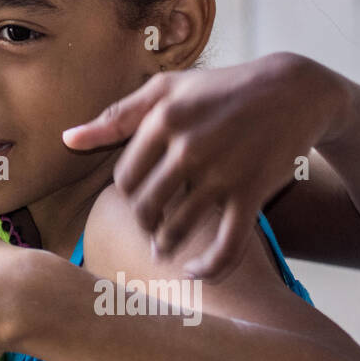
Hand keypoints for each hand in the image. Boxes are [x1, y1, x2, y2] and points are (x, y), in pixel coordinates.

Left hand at [63, 52, 350, 277]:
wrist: (292, 92)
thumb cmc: (220, 88)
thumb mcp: (166, 89)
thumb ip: (115, 116)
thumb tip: (67, 139)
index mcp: (162, 120)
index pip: (124, 178)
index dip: (128, 194)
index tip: (139, 197)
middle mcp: (187, 148)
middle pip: (145, 207)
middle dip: (144, 223)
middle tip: (150, 228)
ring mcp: (220, 173)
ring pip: (178, 228)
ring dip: (168, 245)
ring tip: (165, 249)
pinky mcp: (251, 193)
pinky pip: (226, 244)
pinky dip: (209, 266)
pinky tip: (195, 272)